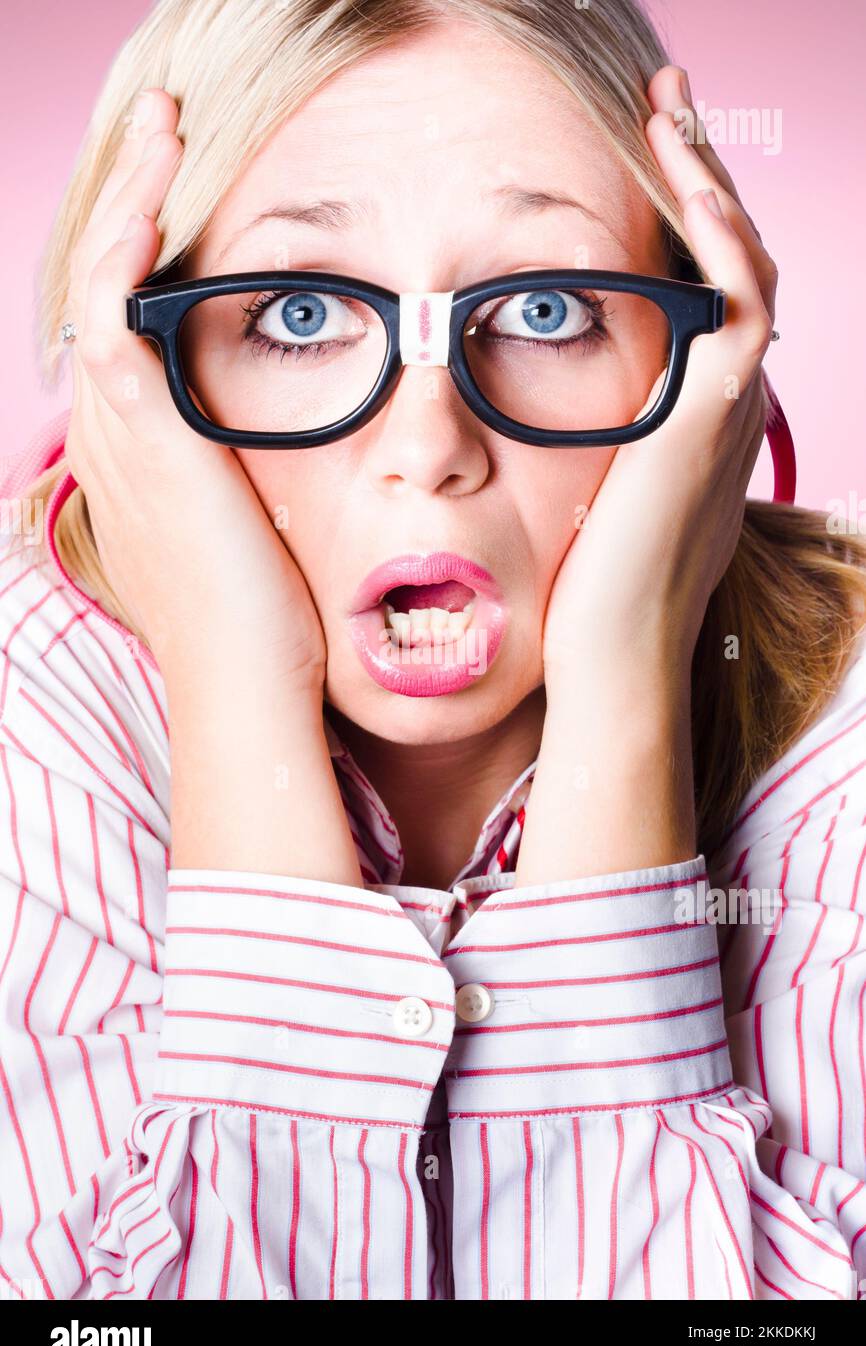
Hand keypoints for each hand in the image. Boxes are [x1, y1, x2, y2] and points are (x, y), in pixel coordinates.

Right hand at [62, 88, 325, 693]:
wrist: (255, 678)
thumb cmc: (272, 621)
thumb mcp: (258, 529)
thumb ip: (259, 476)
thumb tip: (309, 447)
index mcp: (137, 456)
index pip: (123, 325)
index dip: (143, 254)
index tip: (188, 202)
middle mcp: (109, 435)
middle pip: (99, 284)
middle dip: (130, 201)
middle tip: (164, 134)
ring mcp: (115, 432)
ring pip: (97, 276)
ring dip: (130, 195)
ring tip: (164, 126)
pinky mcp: (136, 432)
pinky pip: (110, 309)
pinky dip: (126, 244)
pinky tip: (161, 193)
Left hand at [541, 64, 775, 698]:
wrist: (609, 664)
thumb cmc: (582, 603)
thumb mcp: (581, 509)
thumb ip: (575, 458)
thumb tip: (507, 427)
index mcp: (691, 426)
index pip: (704, 303)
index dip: (683, 234)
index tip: (640, 174)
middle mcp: (722, 408)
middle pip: (734, 267)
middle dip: (701, 185)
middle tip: (666, 112)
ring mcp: (727, 411)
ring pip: (748, 266)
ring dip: (710, 185)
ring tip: (671, 115)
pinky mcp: (713, 417)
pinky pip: (741, 299)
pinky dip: (722, 234)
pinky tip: (686, 181)